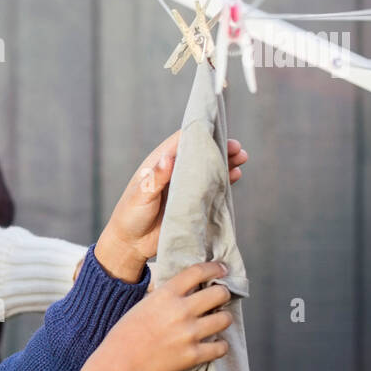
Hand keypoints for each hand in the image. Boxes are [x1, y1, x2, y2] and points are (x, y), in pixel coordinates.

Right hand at [78, 260, 233, 370]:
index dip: (214, 268)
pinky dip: (220, 345)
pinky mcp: (193, 355)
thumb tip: (182, 290)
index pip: (198, 272)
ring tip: (218, 321)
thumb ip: (163, 296)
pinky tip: (214, 344)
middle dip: (224, 294)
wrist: (119, 365)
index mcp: (165, 295)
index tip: (222, 270)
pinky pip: (221, 347)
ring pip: (225, 319)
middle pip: (219, 294)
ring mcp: (189, 334)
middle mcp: (181, 311)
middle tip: (222, 297)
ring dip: (223, 318)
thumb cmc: (124, 335)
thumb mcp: (142, 305)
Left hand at [100, 131, 249, 264]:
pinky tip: (235, 176)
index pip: (180, 142)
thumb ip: (155, 178)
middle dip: (217, 148)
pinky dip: (223, 182)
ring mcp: (183, 187)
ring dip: (224, 163)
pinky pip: (210, 189)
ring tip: (241, 158)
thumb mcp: (141, 195)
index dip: (197, 132)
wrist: (131, 244)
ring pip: (207, 170)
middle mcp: (173, 172)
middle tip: (236, 147)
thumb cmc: (130, 216)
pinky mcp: (191, 203)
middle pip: (198, 154)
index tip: (215, 126)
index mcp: (158, 164)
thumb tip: (169, 157)